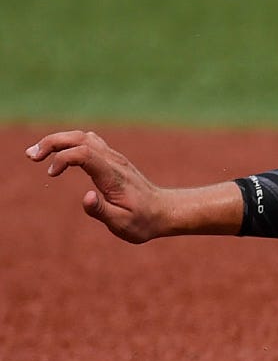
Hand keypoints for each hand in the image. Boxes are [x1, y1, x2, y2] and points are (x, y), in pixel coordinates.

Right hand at [26, 129, 189, 242]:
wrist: (164, 211)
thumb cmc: (142, 221)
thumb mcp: (122, 224)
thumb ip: (102, 211)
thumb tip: (86, 197)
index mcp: (113, 176)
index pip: (84, 154)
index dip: (62, 159)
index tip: (50, 174)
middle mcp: (113, 161)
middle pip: (80, 138)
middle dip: (52, 142)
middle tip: (31, 156)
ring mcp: (114, 158)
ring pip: (83, 137)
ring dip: (58, 140)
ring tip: (37, 154)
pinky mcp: (113, 160)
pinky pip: (89, 142)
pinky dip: (69, 142)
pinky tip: (57, 153)